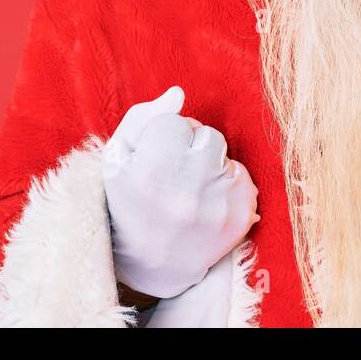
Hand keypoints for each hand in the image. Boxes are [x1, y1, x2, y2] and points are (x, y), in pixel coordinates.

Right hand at [103, 86, 258, 299]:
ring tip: (190, 189)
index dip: (162, 137)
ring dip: (210, 163)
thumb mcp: (117, 160)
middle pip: (205, 133)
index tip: (153, 160)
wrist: (153, 265)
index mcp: (150, 171)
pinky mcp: (241, 216)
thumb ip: (143, 118)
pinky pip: (244, 175)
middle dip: (190, 147)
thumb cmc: (130, 203)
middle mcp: (188, 188)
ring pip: (226, 154)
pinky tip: (207, 201)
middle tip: (173, 174)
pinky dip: (228, 183)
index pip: (173, 122)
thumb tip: (179, 94)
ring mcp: (218, 204)